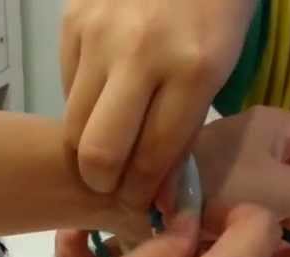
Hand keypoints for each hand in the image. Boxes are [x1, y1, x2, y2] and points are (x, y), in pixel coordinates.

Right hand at [61, 0, 257, 206]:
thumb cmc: (218, 3)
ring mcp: (99, 35)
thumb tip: (160, 188)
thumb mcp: (222, 62)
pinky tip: (104, 98)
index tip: (143, 203)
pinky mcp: (72, 22)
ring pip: (74, 125)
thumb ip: (188, 123)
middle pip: (99, 152)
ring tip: (108, 150)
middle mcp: (141, 55)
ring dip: (88, 148)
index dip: (145, 192)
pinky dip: (84, 104)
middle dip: (105, 183)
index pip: (154, 157)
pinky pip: (67, 86)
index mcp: (194, 69)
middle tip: (115, 185)